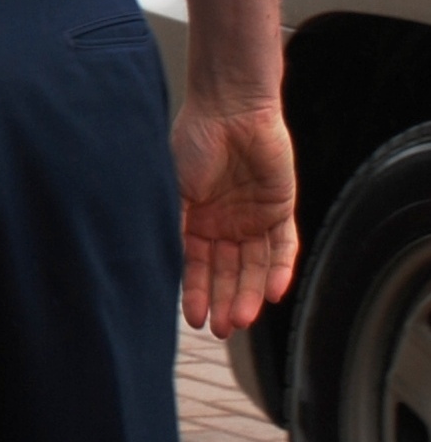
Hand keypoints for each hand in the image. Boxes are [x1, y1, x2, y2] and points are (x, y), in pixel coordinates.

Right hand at [172, 91, 297, 336]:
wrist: (230, 110)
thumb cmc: (192, 144)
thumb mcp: (173, 190)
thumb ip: (173, 226)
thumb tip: (158, 266)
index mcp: (194, 219)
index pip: (196, 265)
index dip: (196, 292)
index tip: (194, 319)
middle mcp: (223, 223)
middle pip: (226, 271)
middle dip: (224, 300)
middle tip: (222, 330)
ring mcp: (252, 217)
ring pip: (253, 266)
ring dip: (249, 293)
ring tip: (243, 319)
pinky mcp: (280, 208)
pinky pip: (283, 246)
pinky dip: (280, 269)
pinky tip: (274, 293)